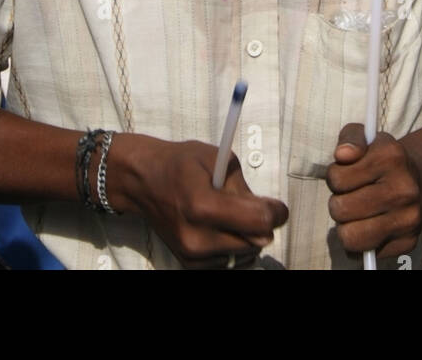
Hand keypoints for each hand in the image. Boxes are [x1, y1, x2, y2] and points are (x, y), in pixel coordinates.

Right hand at [112, 134, 287, 268]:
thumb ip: (244, 188)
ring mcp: (191, 254)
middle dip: (260, 224)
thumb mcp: (217, 158)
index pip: (257, 222)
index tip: (277, 206)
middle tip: (250, 205)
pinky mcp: (189, 264)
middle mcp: (196, 237)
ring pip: (244, 254)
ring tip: (230, 214)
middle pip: (254, 242)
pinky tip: (220, 227)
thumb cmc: (180, 163)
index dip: (275, 213)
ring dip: (247, 237)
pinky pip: (229, 261)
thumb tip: (267, 215)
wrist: (143, 181)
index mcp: (202, 205)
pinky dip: (232, 246)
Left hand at [326, 123, 421, 261]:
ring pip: (351, 237)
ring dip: (346, 226)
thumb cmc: (385, 158)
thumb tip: (342, 155)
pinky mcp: (408, 243)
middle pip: (341, 210)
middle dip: (338, 203)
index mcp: (391, 157)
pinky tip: (370, 225)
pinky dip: (361, 243)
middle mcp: (403, 190)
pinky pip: (366, 253)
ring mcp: (408, 220)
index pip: (337, 178)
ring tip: (356, 213)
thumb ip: (350, 138)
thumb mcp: (367, 137)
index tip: (346, 175)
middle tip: (349, 196)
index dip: (335, 177)